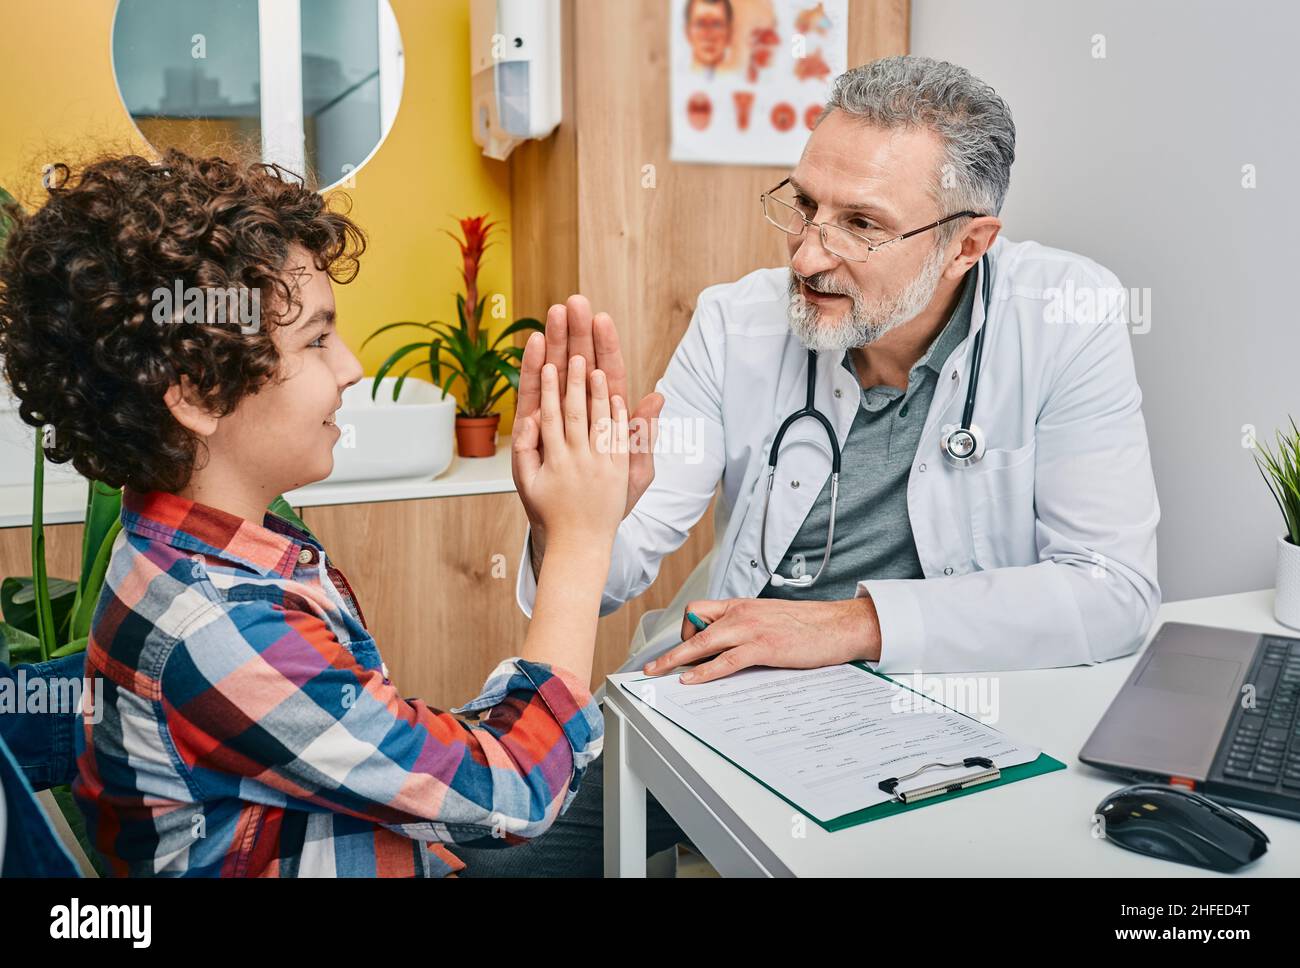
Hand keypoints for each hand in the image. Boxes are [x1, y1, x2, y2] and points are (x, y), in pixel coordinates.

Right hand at [513, 296, 664, 529]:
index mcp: (608, 417)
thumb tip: (660, 397)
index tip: (602, 318)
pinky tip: (534, 346)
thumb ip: (644, 433)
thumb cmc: (610, 499)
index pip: (609, 374)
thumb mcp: (635, 470)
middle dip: (577, 333)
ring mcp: (556, 417)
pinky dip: (532, 370)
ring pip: (556, 373)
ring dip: (556, 343)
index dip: (607, 347)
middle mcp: (581, 411)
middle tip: (572, 303)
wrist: (578, 529)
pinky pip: (533, 395)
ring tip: (553, 314)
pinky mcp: (534, 429)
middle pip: (580, 364)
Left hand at [642, 597, 882, 683]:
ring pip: (702, 642)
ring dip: (676, 660)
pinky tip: (692, 680)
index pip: (700, 611)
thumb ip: (747, 630)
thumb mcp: (770, 619)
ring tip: (659, 674)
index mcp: (742, 605)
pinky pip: (725, 660)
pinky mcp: (763, 647)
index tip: (680, 650)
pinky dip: (704, 671)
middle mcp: (741, 613)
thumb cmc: (808, 625)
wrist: (839, 625)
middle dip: (669, 649)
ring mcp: (751, 629)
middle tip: (651, 667)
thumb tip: (727, 650)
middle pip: (693, 625)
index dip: (686, 631)